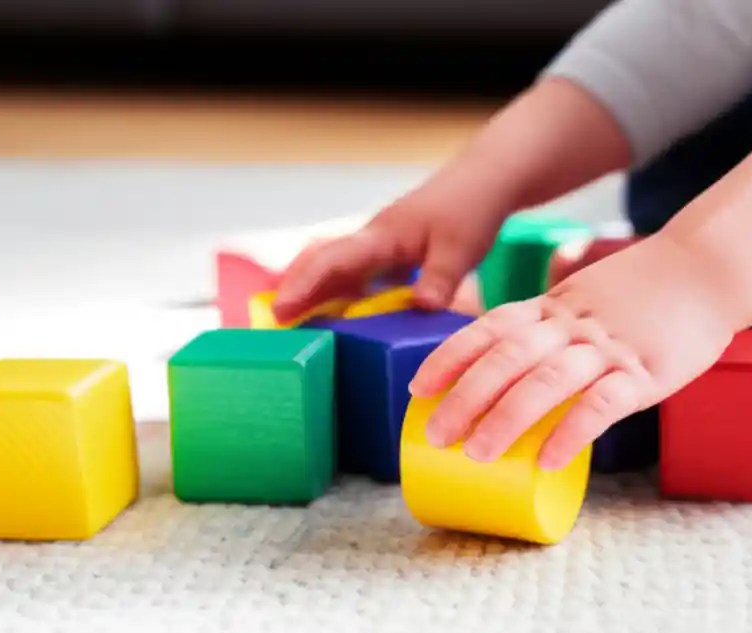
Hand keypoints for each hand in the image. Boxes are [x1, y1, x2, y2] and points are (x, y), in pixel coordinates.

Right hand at [271, 78, 630, 323]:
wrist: (483, 182)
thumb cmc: (471, 209)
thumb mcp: (461, 248)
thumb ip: (441, 280)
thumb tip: (421, 308)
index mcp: (382, 235)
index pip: (333, 258)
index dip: (305, 285)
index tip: (281, 309)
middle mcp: (370, 239)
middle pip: (320, 263)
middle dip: (293, 291)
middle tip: (268, 327)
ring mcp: (377, 247)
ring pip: (334, 271)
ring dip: (313, 296)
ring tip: (291, 331)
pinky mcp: (388, 255)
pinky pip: (355, 277)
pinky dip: (340, 297)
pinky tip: (338, 323)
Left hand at [408, 233, 737, 468]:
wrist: (710, 268)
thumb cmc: (645, 290)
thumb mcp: (586, 295)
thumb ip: (551, 323)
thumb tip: (510, 367)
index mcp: (555, 306)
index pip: (491, 327)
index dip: (450, 358)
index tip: (418, 389)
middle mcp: (574, 324)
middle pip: (507, 357)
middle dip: (466, 397)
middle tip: (436, 435)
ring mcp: (610, 347)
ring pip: (546, 381)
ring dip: (506, 419)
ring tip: (477, 455)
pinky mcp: (647, 372)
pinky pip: (602, 404)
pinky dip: (570, 432)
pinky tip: (547, 460)